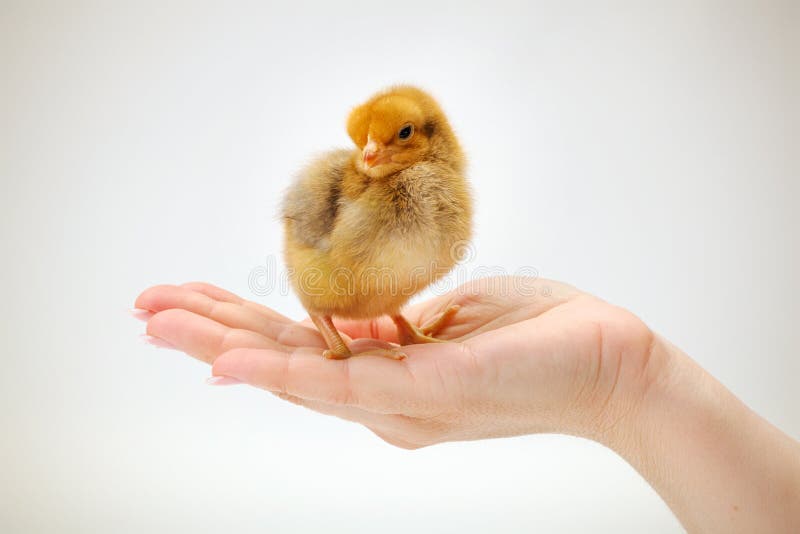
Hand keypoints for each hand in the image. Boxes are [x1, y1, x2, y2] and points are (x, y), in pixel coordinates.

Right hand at [134, 276, 662, 448]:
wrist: (609, 363)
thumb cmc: (535, 334)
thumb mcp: (449, 315)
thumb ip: (393, 320)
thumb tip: (352, 309)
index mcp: (387, 377)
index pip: (299, 349)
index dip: (239, 329)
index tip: (188, 302)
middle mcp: (382, 400)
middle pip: (281, 364)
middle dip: (209, 335)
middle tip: (144, 308)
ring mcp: (399, 403)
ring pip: (295, 375)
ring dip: (222, 349)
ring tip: (160, 323)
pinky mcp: (427, 394)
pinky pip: (342, 383)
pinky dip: (281, 374)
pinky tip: (230, 365)